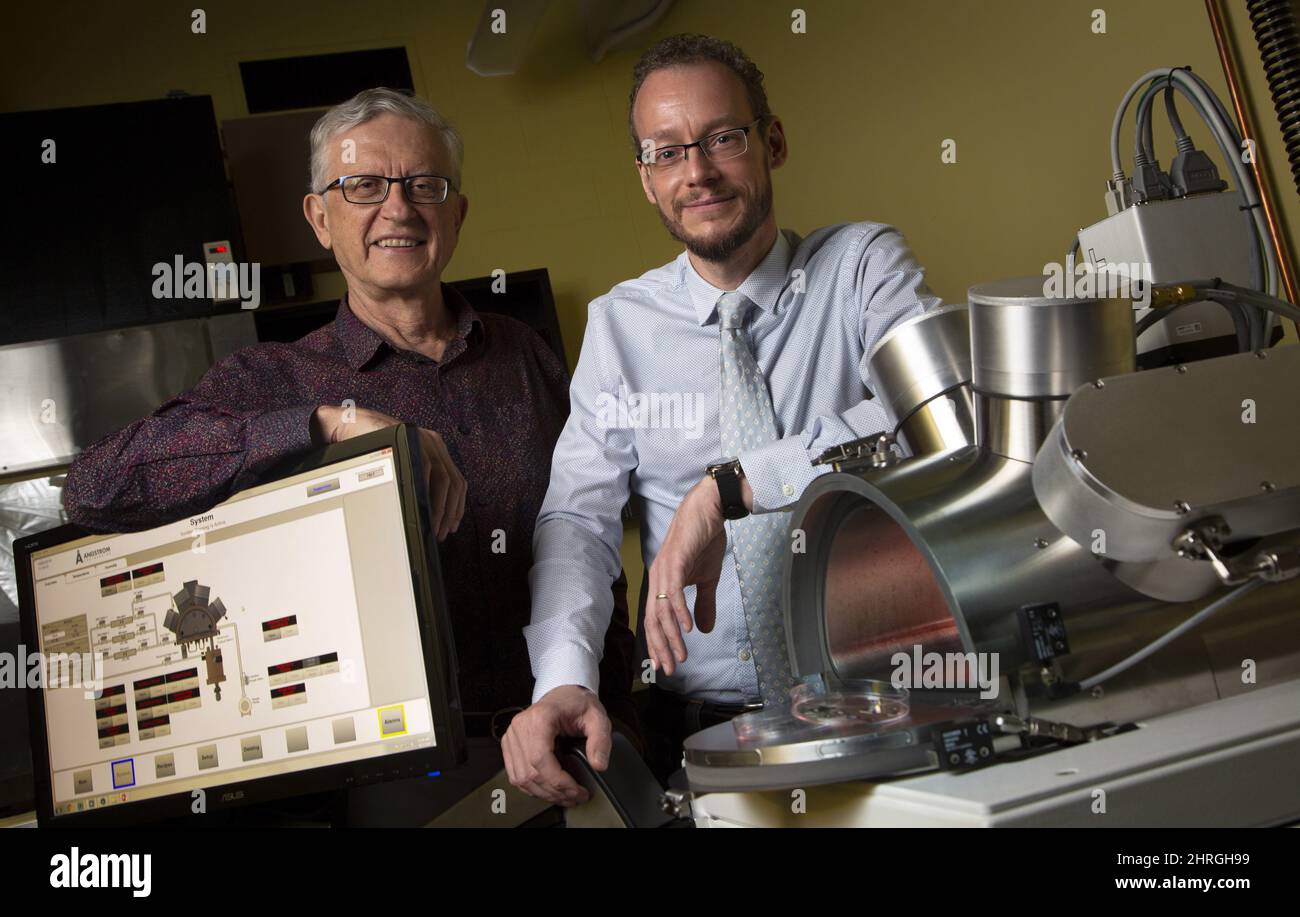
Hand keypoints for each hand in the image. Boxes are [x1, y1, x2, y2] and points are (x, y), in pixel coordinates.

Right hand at [313, 405, 466, 539]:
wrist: (350, 426)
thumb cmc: (371, 448)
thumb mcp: (400, 463)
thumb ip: (416, 480)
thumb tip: (425, 514)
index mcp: (434, 450)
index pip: (455, 481)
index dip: (456, 506)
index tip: (451, 525)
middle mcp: (433, 444)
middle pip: (454, 482)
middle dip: (450, 512)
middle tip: (441, 532)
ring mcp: (424, 441)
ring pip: (445, 479)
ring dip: (441, 508)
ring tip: (432, 527)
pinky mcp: (413, 441)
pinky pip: (428, 470)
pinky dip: (428, 493)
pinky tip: (423, 509)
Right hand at [502, 685, 610, 806]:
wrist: (564, 695)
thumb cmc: (578, 704)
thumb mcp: (597, 718)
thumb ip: (601, 741)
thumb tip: (598, 765)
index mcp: (540, 718)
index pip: (540, 758)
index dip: (557, 782)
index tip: (576, 791)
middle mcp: (521, 726)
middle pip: (530, 772)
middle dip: (554, 792)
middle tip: (576, 797)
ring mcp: (512, 736)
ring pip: (521, 778)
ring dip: (544, 793)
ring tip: (565, 797)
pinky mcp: (510, 744)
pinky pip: (516, 775)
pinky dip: (532, 787)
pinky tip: (549, 789)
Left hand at [643, 476, 729, 676]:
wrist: (709, 510)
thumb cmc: (705, 540)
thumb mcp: (706, 579)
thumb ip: (703, 604)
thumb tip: (704, 630)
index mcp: (662, 583)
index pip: (654, 620)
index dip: (657, 643)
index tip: (663, 665)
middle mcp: (657, 578)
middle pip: (653, 621)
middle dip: (661, 648)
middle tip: (669, 670)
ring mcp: (664, 570)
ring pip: (662, 611)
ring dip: (671, 636)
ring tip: (680, 655)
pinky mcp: (675, 562)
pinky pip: (674, 592)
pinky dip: (680, 612)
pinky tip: (688, 629)